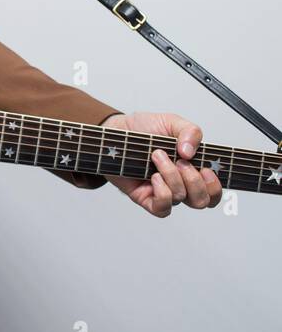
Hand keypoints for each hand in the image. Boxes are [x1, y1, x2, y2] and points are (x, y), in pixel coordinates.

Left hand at [99, 112, 220, 216]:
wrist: (116, 130)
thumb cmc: (144, 128)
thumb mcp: (171, 122)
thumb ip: (190, 132)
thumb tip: (190, 153)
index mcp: (192, 169)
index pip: (213, 192)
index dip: (214, 186)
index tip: (206, 169)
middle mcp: (180, 183)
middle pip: (201, 201)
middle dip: (194, 181)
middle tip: (179, 161)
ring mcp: (162, 191)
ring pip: (180, 199)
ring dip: (172, 176)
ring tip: (157, 157)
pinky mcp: (145, 197)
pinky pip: (161, 209)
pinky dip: (162, 193)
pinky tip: (154, 177)